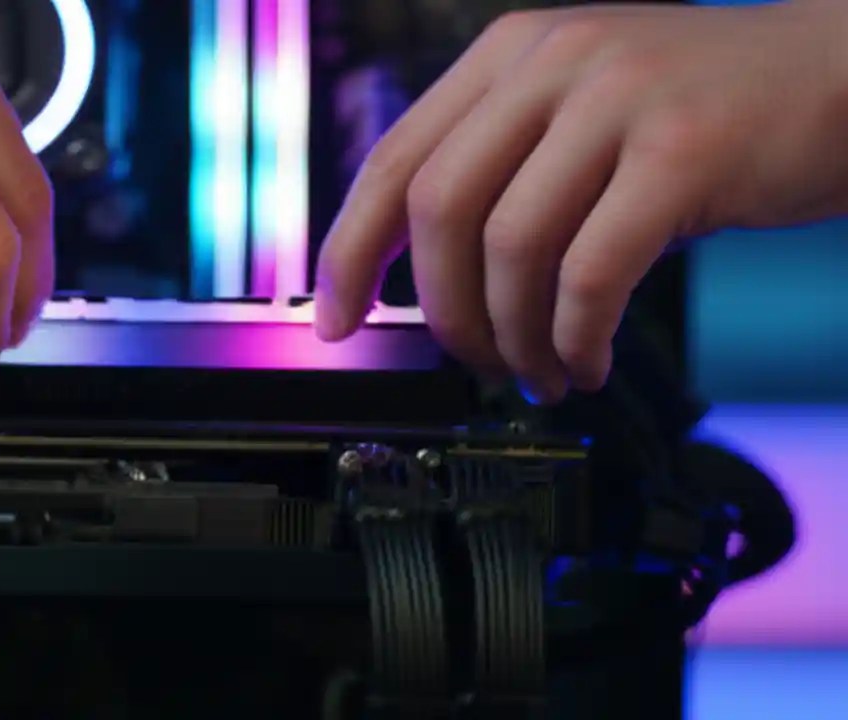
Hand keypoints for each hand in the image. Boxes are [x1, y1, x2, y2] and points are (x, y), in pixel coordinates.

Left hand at [315, 0, 847, 402]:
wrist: (839, 74)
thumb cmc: (700, 117)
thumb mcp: (578, 118)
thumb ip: (502, 172)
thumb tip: (424, 279)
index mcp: (507, 57)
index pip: (393, 162)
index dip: (351, 251)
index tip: (337, 319)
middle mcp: (551, 64)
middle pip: (438, 210)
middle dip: (443, 312)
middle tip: (475, 363)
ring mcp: (618, 98)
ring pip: (510, 247)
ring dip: (513, 337)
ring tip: (542, 372)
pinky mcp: (684, 149)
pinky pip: (591, 272)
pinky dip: (575, 337)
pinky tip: (585, 360)